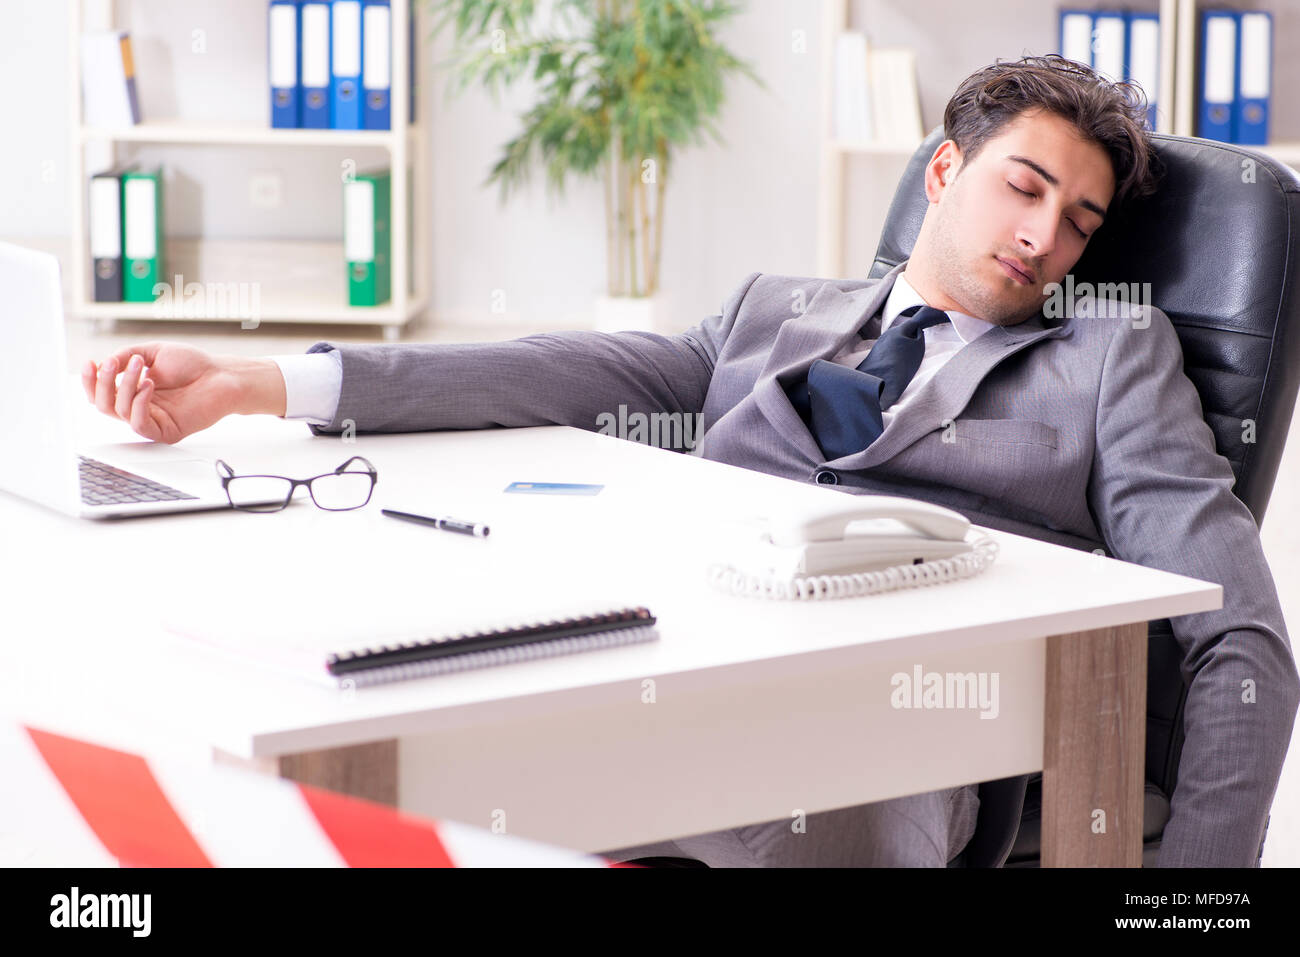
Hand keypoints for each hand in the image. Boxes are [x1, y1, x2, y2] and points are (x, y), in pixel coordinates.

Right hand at [82, 342, 284, 443]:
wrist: (221, 374)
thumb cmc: (193, 364)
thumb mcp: (152, 352)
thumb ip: (126, 356)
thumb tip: (104, 364)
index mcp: (133, 392)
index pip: (101, 394)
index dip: (90, 381)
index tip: (90, 363)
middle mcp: (140, 408)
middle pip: (103, 405)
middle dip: (103, 382)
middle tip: (113, 363)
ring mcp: (152, 420)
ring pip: (119, 412)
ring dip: (126, 385)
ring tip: (142, 366)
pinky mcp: (165, 431)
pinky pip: (139, 424)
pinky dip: (139, 403)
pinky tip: (149, 384)